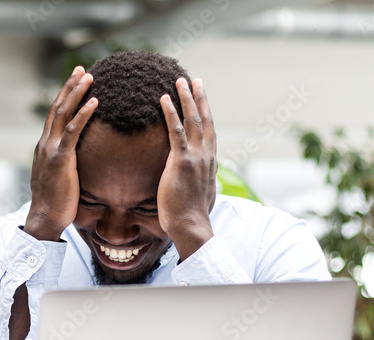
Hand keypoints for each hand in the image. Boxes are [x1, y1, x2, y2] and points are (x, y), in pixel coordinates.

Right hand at [23, 66, 98, 241]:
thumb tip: (76, 159)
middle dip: (69, 87)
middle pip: (57, 108)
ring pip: (63, 113)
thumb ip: (65, 163)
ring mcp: (51, 150)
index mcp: (45, 146)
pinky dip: (84, 114)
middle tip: (82, 69)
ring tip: (89, 77)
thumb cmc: (56, 202)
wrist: (45, 218)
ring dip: (77, 93)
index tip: (75, 81)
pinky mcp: (61, 159)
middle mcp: (45, 143)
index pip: (54, 116)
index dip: (64, 97)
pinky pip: (73, 131)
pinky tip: (95, 102)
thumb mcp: (59, 177)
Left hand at [157, 77, 217, 259]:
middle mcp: (206, 155)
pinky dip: (170, 113)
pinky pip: (175, 131)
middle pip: (204, 119)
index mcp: (210, 162)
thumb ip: (197, 182)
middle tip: (194, 80)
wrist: (190, 225)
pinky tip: (163, 99)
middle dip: (199, 98)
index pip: (209, 131)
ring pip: (192, 120)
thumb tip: (195, 182)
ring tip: (179, 81)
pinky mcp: (181, 161)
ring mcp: (195, 157)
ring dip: (185, 98)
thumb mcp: (199, 194)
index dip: (206, 113)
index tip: (202, 98)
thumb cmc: (191, 215)